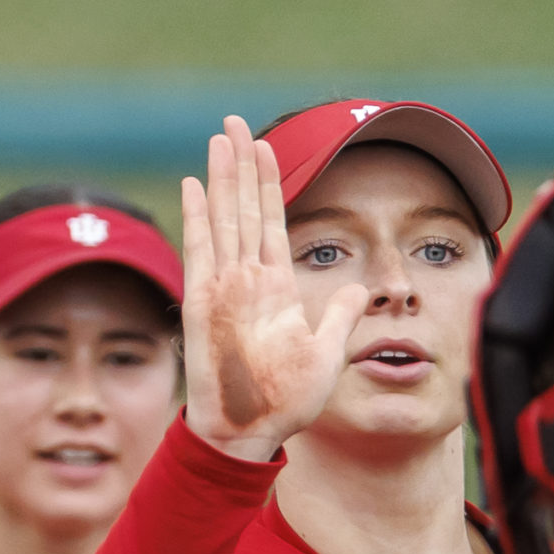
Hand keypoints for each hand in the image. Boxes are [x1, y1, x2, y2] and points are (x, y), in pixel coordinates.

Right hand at [180, 116, 367, 460]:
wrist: (250, 431)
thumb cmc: (287, 400)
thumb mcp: (328, 353)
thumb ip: (340, 316)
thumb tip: (361, 288)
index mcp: (276, 288)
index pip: (273, 222)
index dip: (272, 184)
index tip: (271, 147)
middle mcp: (247, 280)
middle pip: (244, 208)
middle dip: (243, 164)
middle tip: (237, 122)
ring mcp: (223, 287)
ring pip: (223, 217)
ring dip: (222, 177)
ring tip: (221, 137)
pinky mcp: (203, 302)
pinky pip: (199, 251)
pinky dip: (196, 217)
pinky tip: (193, 184)